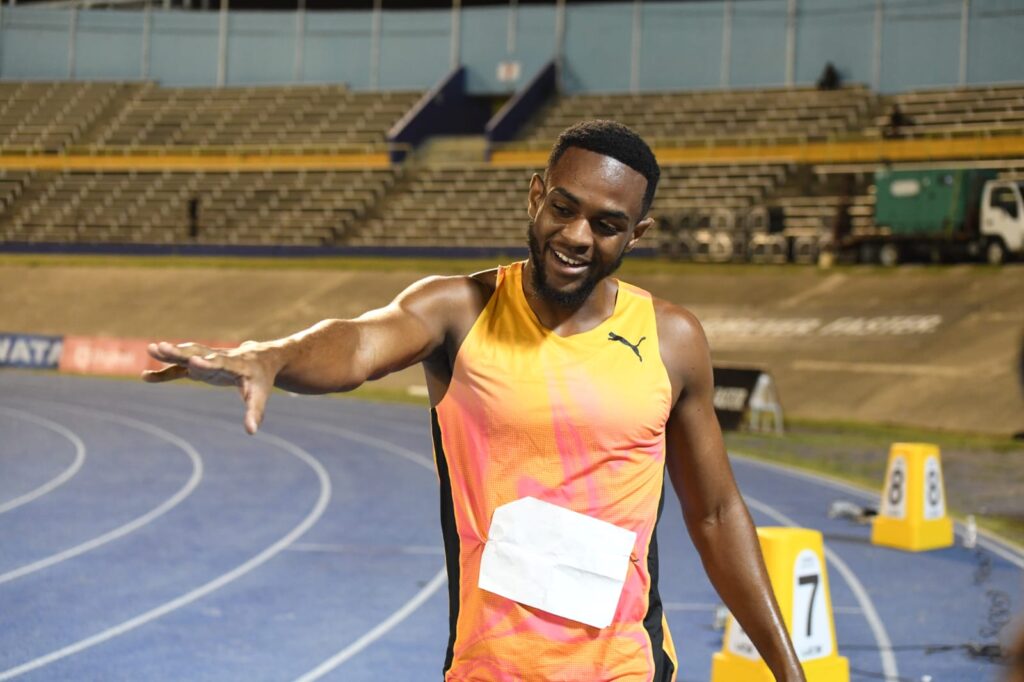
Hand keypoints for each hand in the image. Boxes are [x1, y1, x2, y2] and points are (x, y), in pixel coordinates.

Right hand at [143, 341, 275, 434]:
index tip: (194, 362)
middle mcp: (218, 358)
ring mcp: (207, 360)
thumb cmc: (260, 379)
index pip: (220, 363)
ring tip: (151, 349)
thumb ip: (254, 412)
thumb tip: (251, 432)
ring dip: (170, 354)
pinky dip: (164, 373)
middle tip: (161, 346)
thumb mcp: (259, 395)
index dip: (208, 363)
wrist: (261, 359)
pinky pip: (179, 369)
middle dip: (180, 352)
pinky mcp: (199, 365)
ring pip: (186, 356)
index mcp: (234, 364)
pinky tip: (146, 377)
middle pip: (197, 354)